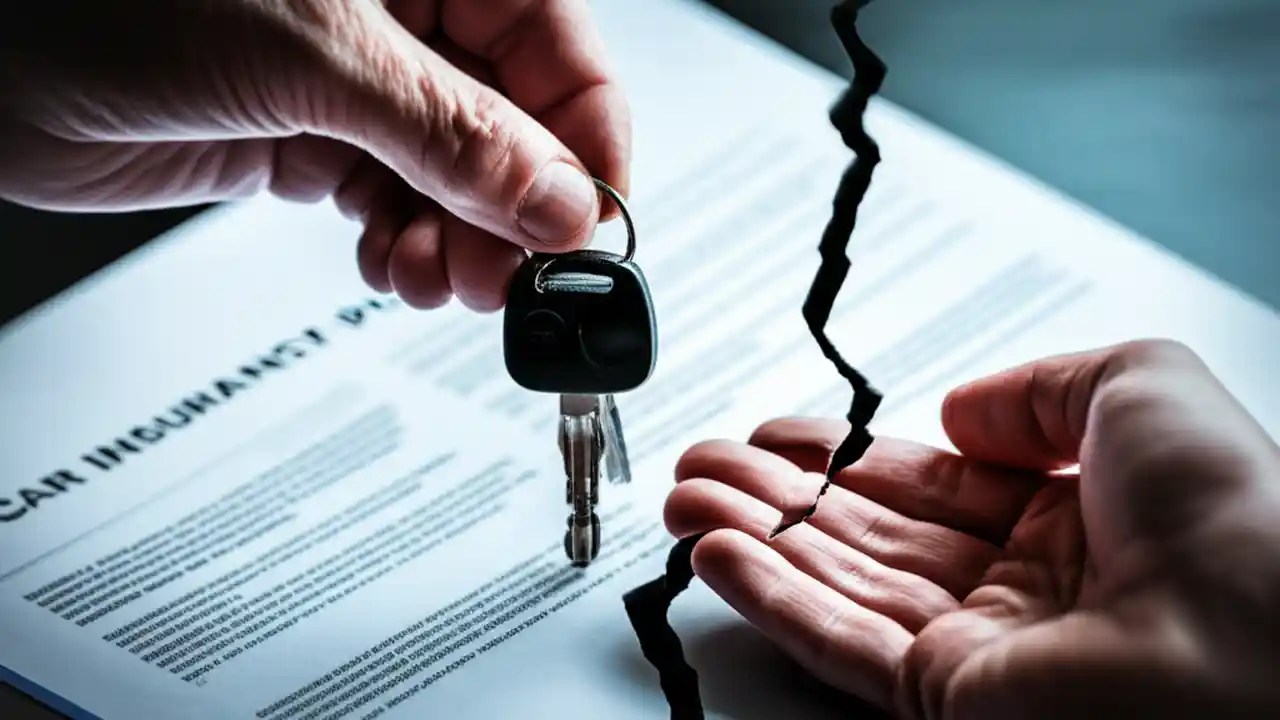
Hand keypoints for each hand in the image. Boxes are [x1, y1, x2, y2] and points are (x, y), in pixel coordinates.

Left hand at [0, 0, 628, 310]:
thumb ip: (452, 134)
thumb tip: (563, 202)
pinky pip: (395, 205)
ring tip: (443, 280)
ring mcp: (357, 85)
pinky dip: (404, 250)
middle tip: (516, 278)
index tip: (592, 231)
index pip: (558, 52)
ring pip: (457, 180)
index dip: (587, 144)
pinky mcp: (311, 140)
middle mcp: (403, 20)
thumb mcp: (314, 55)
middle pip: (515, 126)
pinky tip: (392, 267)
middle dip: (518, 212)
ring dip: (462, 244)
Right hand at [666, 339, 1279, 717]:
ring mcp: (977, 651)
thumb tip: (951, 411)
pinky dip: (771, 601)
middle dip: (774, 497)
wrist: (1259, 636)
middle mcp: (1017, 590)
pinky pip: (838, 646)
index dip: (841, 455)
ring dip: (751, 542)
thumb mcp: (1136, 384)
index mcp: (1067, 519)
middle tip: (701, 465)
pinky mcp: (945, 702)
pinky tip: (718, 557)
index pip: (924, 485)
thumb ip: (1034, 387)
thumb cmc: (1232, 511)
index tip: (775, 434)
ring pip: (835, 587)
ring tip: (684, 501)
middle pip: (862, 535)